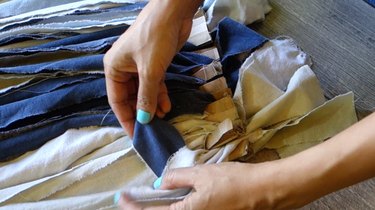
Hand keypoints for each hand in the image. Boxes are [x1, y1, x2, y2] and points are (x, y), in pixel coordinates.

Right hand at [104, 0, 199, 136]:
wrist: (172, 13)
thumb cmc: (155, 39)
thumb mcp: (150, 71)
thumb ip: (146, 97)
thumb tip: (144, 120)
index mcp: (113, 69)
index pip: (117, 101)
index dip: (126, 119)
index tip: (136, 136)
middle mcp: (123, 68)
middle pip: (130, 98)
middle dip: (141, 113)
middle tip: (152, 130)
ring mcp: (139, 66)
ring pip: (144, 92)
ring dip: (152, 105)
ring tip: (162, 119)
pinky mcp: (154, 64)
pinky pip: (154, 84)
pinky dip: (160, 95)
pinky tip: (166, 106)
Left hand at [117, 162, 289, 209]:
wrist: (263, 192)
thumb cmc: (233, 182)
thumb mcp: (201, 174)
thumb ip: (177, 178)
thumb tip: (160, 183)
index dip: (132, 206)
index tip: (122, 198)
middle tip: (133, 200)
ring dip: (160, 208)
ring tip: (151, 199)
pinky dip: (175, 207)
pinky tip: (174, 199)